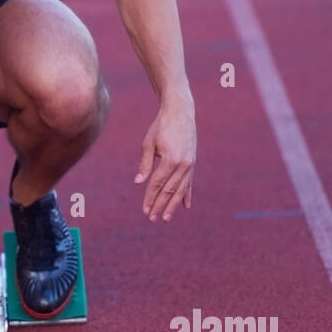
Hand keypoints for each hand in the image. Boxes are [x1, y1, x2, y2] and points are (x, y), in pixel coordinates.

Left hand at [134, 101, 195, 221]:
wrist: (180, 112)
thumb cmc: (161, 126)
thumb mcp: (148, 143)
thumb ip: (145, 164)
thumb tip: (138, 183)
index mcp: (170, 160)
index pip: (158, 184)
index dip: (150, 198)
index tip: (145, 210)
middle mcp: (183, 164)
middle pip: (170, 190)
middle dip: (160, 205)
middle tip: (153, 218)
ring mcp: (190, 164)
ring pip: (181, 189)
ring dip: (173, 205)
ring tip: (166, 217)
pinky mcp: (192, 162)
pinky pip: (190, 182)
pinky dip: (187, 195)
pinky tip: (185, 206)